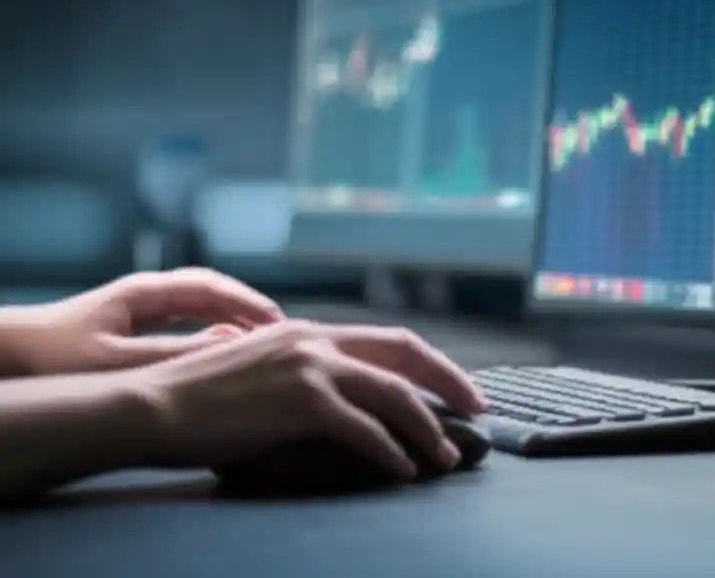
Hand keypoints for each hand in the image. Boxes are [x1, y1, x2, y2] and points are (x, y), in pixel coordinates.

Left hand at [0, 268, 282, 377]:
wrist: (10, 355)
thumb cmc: (56, 358)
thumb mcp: (118, 361)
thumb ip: (176, 352)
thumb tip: (230, 341)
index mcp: (144, 291)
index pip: (211, 286)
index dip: (248, 302)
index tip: (278, 323)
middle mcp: (147, 293)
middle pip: (213, 291)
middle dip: (250, 308)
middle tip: (285, 331)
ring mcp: (142, 309)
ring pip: (203, 306)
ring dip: (236, 318)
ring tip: (267, 340)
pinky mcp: (137, 327)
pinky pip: (189, 321)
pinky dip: (216, 330)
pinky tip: (231, 350)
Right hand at [136, 320, 487, 478]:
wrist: (150, 406)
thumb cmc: (194, 398)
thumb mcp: (255, 368)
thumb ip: (296, 370)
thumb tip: (334, 392)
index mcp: (307, 331)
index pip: (388, 340)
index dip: (430, 362)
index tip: (456, 386)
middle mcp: (315, 339)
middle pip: (406, 353)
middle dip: (450, 382)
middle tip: (478, 410)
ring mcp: (310, 367)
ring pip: (394, 394)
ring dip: (427, 428)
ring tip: (444, 457)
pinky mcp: (301, 402)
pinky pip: (365, 430)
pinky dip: (391, 452)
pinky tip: (403, 471)